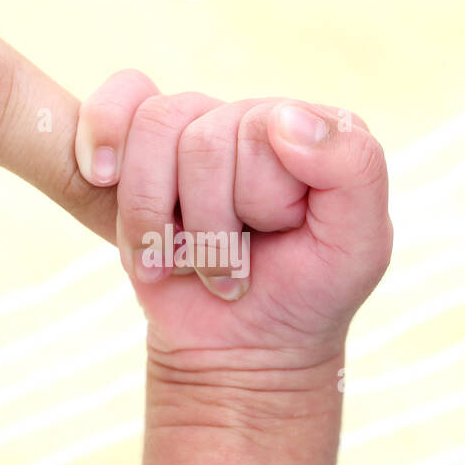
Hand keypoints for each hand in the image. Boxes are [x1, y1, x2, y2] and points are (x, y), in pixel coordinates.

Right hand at [77, 72, 393, 377]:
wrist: (243, 351)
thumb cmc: (308, 296)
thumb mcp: (359, 245)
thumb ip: (354, 169)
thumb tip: (284, 117)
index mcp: (314, 129)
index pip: (262, 129)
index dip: (261, 198)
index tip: (283, 237)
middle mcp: (255, 119)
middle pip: (202, 140)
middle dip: (212, 226)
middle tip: (236, 265)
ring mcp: (196, 134)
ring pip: (152, 130)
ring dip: (160, 219)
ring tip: (186, 258)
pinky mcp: (142, 157)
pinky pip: (112, 113)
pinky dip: (105, 156)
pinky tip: (114, 194)